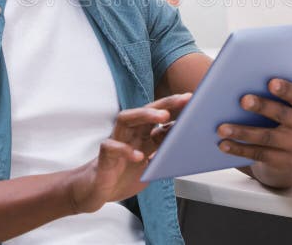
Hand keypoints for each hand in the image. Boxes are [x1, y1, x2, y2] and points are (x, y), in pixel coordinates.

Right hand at [68, 93, 190, 213]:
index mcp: (142, 134)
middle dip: (165, 104)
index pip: (159, 115)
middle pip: (145, 111)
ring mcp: (116, 141)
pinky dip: (125, 150)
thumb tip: (186, 143)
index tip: (193, 101)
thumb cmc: (125, 174)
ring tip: (162, 117)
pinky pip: (112, 147)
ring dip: (145, 115)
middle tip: (182, 101)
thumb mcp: (152, 163)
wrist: (98, 191)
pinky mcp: (104, 155)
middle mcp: (130, 133)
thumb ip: (164, 151)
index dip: (175, 108)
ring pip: (126, 119)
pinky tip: (138, 156)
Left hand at [217, 79, 291, 187]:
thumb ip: (276, 92)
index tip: (271, 82)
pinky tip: (223, 144)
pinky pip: (258, 154)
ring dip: (242, 132)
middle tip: (243, 100)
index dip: (286, 89)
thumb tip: (242, 80)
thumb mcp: (289, 104)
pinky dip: (238, 149)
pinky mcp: (282, 162)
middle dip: (262, 107)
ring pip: (266, 137)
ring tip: (222, 128)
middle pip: (282, 115)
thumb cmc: (285, 115)